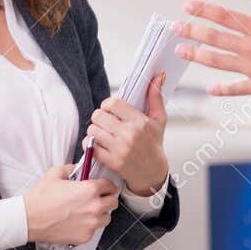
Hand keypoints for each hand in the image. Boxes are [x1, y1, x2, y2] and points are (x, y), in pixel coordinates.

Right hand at [23, 164, 119, 244]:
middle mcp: (94, 207)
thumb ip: (71, 168)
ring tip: (88, 212)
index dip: (107, 185)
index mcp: (89, 190)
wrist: (29, 219)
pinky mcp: (85, 236)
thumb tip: (77, 168)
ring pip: (107, 217)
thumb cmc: (40, 198)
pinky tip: (78, 222)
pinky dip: (89, 226)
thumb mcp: (55, 173)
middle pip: (113, 202)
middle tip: (98, 199)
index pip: (110, 186)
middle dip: (107, 199)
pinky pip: (95, 230)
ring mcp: (91, 224)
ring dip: (101, 214)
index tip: (104, 188)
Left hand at [87, 73, 169, 195]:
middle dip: (99, 117)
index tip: (111, 110)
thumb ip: (155, 96)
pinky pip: (91, 146)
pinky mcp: (112, 162)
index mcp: (140, 121)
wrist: (153, 173)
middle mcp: (130, 135)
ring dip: (94, 131)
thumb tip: (159, 75)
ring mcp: (120, 149)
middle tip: (104, 122)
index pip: (112, 103)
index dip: (107, 104)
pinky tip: (99, 144)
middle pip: (98, 115)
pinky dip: (91, 144)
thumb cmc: (154, 144)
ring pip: (92, 130)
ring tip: (102, 133)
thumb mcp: (159, 119)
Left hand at [174, 0, 250, 108]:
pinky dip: (222, 88)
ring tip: (180, 51)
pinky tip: (209, 88)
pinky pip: (237, 88)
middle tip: (174, 27)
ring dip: (197, 55)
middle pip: (215, 39)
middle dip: (192, 31)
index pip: (225, 17)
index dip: (204, 10)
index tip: (188, 6)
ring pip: (218, 62)